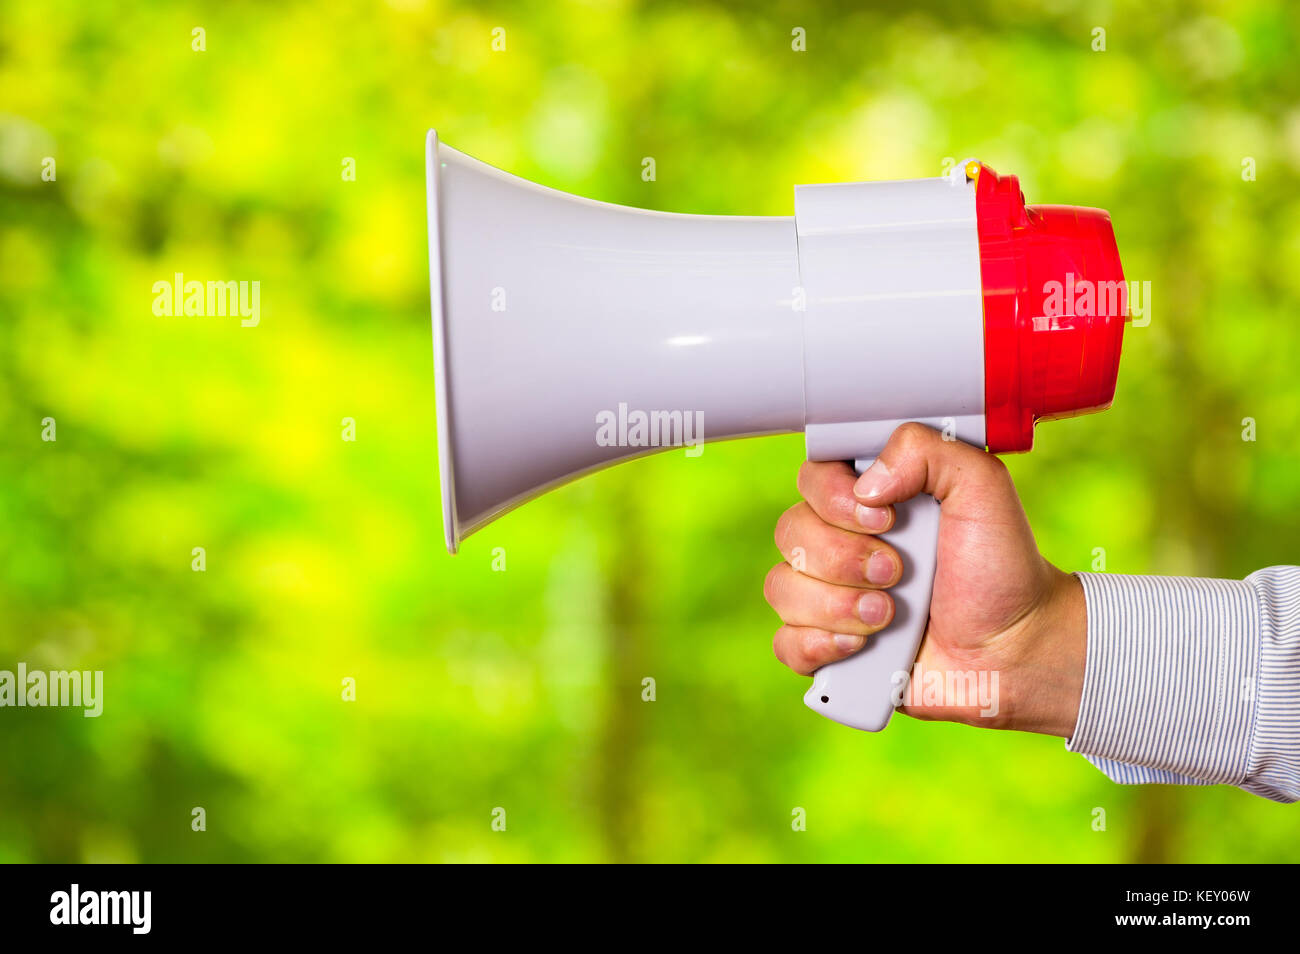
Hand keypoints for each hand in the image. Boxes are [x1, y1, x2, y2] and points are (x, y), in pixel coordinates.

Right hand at [764, 423, 1086, 735]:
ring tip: (889, 617)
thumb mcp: (982, 487)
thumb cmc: (1000, 568)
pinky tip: (861, 645)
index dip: (833, 498)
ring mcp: (831, 596)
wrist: (1016, 649)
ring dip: (837, 605)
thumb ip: (928, 451)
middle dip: (844, 558)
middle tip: (897, 572)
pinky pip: (785, 643)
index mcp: (870, 499)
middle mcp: (842, 543)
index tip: (883, 517)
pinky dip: (817, 645)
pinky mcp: (829, 647)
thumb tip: (865, 484)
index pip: (812, 477)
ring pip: (782, 587)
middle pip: (791, 532)